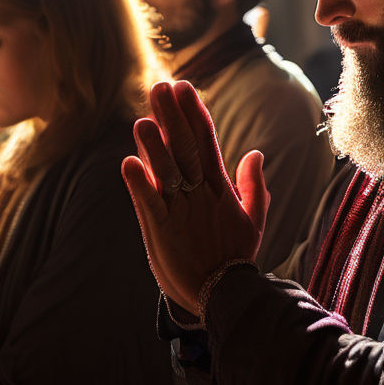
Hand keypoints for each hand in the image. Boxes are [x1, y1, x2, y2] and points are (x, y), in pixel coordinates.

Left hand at [121, 81, 268, 315]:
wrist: (223, 297)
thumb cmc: (235, 256)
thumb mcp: (253, 219)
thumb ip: (252, 185)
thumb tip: (255, 153)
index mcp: (220, 189)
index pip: (207, 142)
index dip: (195, 114)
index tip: (185, 88)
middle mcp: (200, 195)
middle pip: (184, 149)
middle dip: (173, 117)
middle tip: (161, 87)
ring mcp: (180, 212)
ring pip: (165, 172)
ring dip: (153, 145)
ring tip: (141, 120)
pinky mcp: (161, 232)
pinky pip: (148, 204)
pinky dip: (139, 184)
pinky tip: (128, 163)